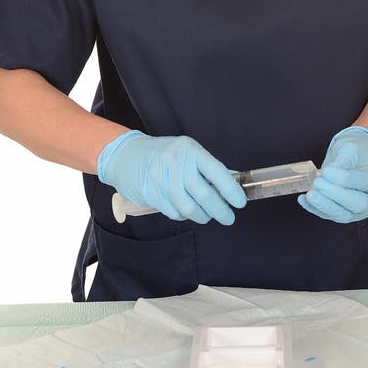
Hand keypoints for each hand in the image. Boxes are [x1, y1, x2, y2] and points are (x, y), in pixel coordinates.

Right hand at [97, 130, 246, 224]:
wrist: (126, 156)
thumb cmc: (164, 154)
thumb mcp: (187, 152)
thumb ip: (207, 167)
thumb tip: (233, 183)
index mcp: (190, 150)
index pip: (216, 171)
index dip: (231, 189)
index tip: (240, 202)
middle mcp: (176, 163)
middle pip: (204, 194)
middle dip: (220, 210)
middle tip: (228, 217)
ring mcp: (162, 180)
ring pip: (189, 208)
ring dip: (203, 217)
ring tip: (209, 216)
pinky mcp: (152, 195)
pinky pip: (175, 213)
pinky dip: (185, 216)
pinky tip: (187, 210)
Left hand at [298, 126, 367, 222]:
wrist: (355, 155)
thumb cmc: (357, 150)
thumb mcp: (352, 148)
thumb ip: (343, 161)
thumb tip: (328, 175)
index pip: (366, 184)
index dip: (345, 180)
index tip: (327, 171)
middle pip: (357, 205)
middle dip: (335, 195)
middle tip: (318, 183)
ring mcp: (363, 212)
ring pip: (344, 215)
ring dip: (324, 206)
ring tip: (310, 195)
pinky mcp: (347, 214)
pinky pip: (332, 216)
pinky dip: (317, 209)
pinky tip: (304, 200)